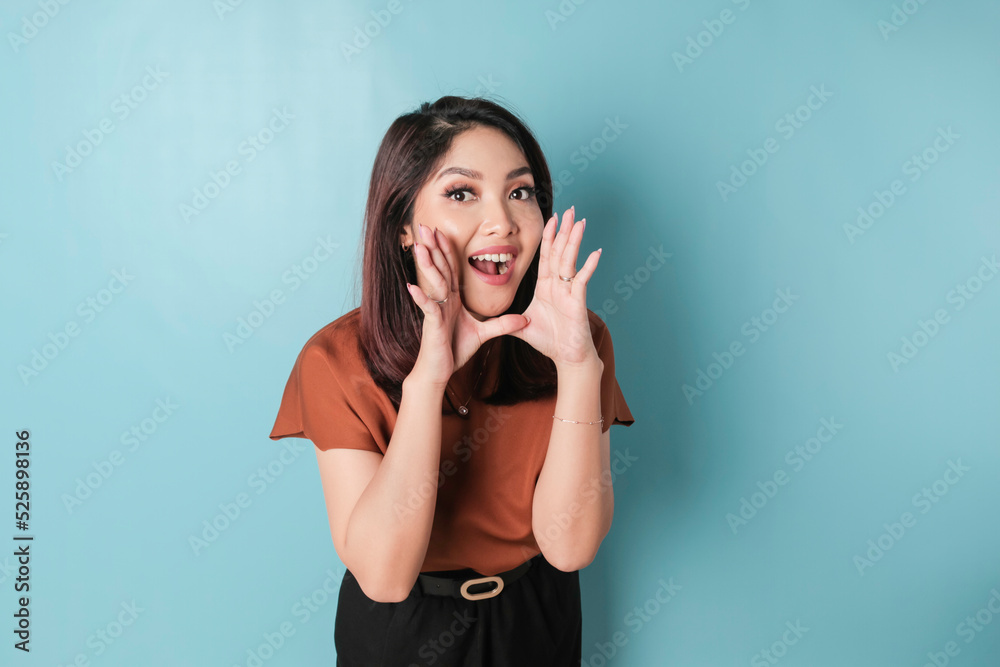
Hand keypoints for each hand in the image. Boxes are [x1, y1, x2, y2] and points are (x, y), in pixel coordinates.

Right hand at [406, 224, 528, 385]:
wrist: (439, 371)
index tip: (443, 230)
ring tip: (420, 247)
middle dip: (432, 247)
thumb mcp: (483, 334)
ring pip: (432, 284)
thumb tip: (525, 320)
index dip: (447, 250)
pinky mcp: (431, 326)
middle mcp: (441, 302)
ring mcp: (435, 312)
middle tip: (424, 226)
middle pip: (438, 269)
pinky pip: (428, 309)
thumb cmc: (454, 350)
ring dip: (426, 265)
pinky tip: (413, 287)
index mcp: (451, 300)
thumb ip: (502, 325)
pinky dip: (421, 299)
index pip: (450, 269)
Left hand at [508, 206, 601, 367]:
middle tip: (571, 209)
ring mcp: (569, 292)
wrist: (565, 358)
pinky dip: (589, 266)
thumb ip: (507, 319)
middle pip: (561, 252)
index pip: (546, 256)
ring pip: (571, 260)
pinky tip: (595, 252)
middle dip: (565, 230)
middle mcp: (559, 285)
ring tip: (581, 221)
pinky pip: (582, 280)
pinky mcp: (577, 302)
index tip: (551, 218)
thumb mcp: (522, 326)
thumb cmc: (548, 341)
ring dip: (575, 240)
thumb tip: (488, 318)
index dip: (548, 237)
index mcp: (546, 287)